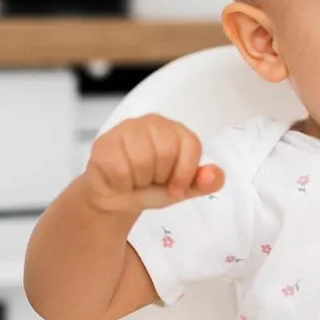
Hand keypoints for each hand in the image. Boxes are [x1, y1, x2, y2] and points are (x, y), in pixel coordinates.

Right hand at [81, 114, 223, 214]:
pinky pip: (119, 169)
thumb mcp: (182, 189)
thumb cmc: (150, 187)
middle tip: (150, 179)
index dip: (183, 174)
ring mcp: (127, 128)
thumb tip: (214, 175)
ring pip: (141, 161)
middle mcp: (154, 122)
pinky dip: (121, 183)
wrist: (115, 197)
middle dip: (158, 177)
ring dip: (139, 180)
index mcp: (178, 131)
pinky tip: (120, 179)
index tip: (174, 187)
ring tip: (135, 178)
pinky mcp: (105, 141)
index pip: (191, 146)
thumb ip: (204, 183)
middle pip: (165, 153)